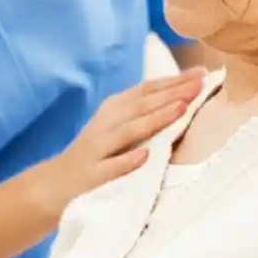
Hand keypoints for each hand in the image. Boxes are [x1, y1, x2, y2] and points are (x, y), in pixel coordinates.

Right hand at [35, 69, 205, 212]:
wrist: (56, 183)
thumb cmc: (96, 153)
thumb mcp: (116, 126)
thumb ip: (141, 112)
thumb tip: (182, 96)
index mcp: (113, 109)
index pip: (146, 90)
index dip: (173, 80)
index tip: (201, 73)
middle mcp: (105, 124)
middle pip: (141, 105)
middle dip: (171, 94)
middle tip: (199, 85)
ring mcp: (97, 149)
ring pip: (129, 132)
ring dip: (155, 119)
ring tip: (181, 109)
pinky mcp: (92, 175)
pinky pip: (111, 167)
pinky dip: (127, 161)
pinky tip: (145, 156)